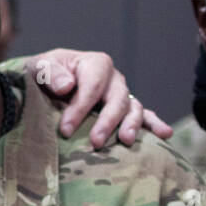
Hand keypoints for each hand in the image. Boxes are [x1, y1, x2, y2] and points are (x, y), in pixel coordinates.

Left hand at [29, 49, 172, 147]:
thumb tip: (67, 86)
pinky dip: (155, 125)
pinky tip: (165, 135)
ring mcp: (123, 94)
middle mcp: (114, 79)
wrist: (49, 81)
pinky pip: (144, 116)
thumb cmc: (45, 74)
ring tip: (126, 141)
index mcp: (96, 64)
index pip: (92, 87)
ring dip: (132, 125)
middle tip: (96, 142)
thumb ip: (51, 73)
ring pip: (134, 108)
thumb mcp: (40, 67)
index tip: (65, 129)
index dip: (80, 108)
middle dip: (107, 121)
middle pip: (117, 99)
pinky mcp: (126, 109)